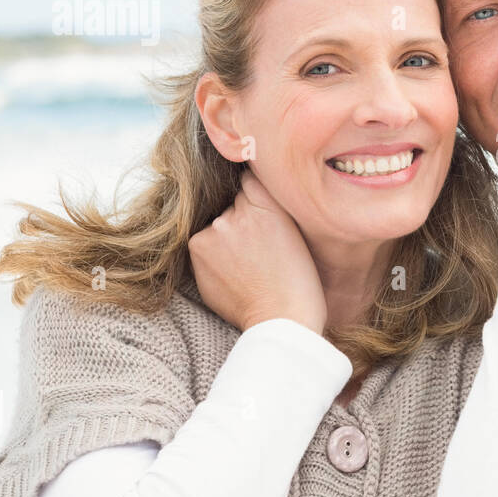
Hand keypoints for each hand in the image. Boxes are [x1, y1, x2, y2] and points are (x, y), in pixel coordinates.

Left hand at [187, 167, 327, 334]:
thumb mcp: (297, 229)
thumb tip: (248, 177)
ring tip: (251, 265)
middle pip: (235, 204)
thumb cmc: (299, 279)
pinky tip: (235, 273)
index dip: (262, 198)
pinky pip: (206, 242)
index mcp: (267, 201)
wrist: (282, 319)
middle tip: (265, 250)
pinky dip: (216, 255)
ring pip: (220, 224)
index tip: (268, 217)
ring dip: (229, 238)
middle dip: (245, 220)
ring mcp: (214, 230)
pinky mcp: (198, 249)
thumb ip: (270, 200)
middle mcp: (237, 210)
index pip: (252, 180)